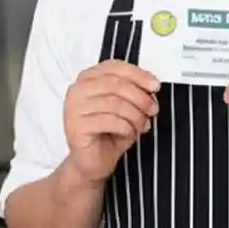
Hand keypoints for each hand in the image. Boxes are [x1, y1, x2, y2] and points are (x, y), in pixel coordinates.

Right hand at [62, 60, 159, 183]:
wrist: (94, 161)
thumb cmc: (112, 130)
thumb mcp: (128, 105)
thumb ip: (135, 90)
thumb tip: (152, 84)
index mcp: (88, 78)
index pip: (114, 67)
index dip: (138, 75)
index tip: (155, 86)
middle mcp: (77, 90)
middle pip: (116, 84)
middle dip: (140, 98)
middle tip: (153, 110)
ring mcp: (72, 108)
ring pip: (114, 103)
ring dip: (135, 115)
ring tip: (142, 125)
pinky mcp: (74, 127)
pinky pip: (108, 121)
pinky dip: (126, 127)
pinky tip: (129, 133)